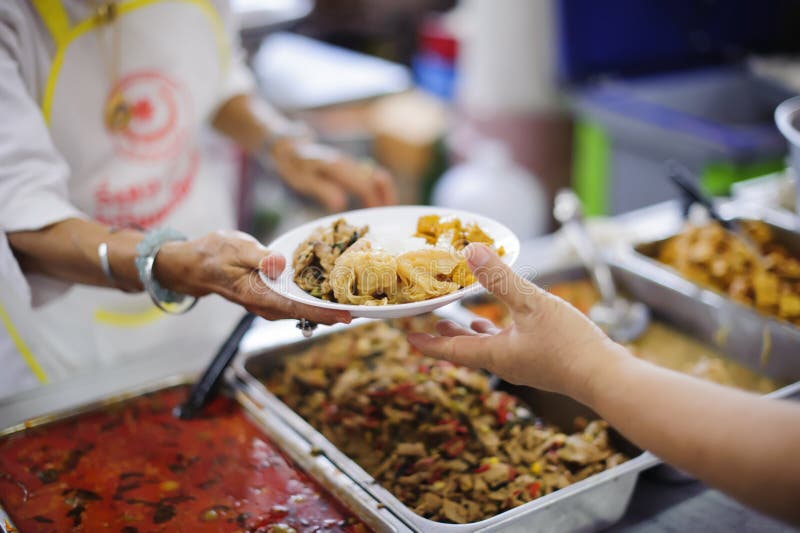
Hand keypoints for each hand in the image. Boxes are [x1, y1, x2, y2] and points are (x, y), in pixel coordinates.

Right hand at [155, 230, 350, 324]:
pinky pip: (297, 304)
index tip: (347, 316)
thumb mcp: (236, 247)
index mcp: (258, 295)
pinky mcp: (270, 298)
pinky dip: (315, 301)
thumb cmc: (214, 252)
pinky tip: (332, 293)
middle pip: (305, 314)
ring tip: (355, 303)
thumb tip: (277, 264)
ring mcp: (268, 304)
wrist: (195, 265)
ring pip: (303, 311)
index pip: (296, 308)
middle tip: (365, 310)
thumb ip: (259, 257)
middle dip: (333, 314)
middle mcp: (265, 305)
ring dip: (327, 309)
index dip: (323, 313)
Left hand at [270, 139, 395, 210]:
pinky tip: (375, 201)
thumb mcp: (304, 179)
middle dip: (386, 197)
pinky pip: (368, 177)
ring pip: (374, 177)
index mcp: (338, 167)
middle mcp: (348, 163)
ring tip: (387, 208)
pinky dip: (375, 188)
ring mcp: (349, 163)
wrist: (288, 146)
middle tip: (390, 215)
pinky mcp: (347, 166)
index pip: (364, 185)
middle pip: (376, 180)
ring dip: (384, 192)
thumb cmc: (294, 165)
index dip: (373, 201)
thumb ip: (323, 190)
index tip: (376, 216)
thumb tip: (341, 205)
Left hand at [407, 243, 627, 397]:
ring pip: (489, 348)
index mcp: (495, 355)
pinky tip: (509, 324)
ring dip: (473, 334)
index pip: (451, 351)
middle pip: (467, 351)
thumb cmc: (569, 345)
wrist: (607, 377)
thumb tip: (470, 251)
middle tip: (431, 325)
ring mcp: (525, 365)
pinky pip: (511, 346)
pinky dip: (501, 333)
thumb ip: (500, 278)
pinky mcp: (543, 362)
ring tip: (463, 322)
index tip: (407, 338)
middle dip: (447, 337)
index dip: (428, 343)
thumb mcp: (532, 304)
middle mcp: (506, 364)